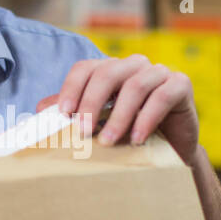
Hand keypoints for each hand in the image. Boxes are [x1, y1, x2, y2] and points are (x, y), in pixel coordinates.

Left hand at [39, 55, 200, 167]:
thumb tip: (39, 109)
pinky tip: (137, 139)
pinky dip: (147, 117)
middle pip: (108, 72)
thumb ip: (75, 113)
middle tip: (83, 131)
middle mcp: (134, 67)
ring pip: (136, 84)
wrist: (171, 153)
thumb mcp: (100, 125)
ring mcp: (159, 73)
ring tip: (108, 141)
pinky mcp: (181, 85)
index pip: (86, 68)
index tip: (64, 113)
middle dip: (92, 101)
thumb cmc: (131, 136)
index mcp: (111, 71)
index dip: (72, 87)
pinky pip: (162, 95)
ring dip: (119, 115)